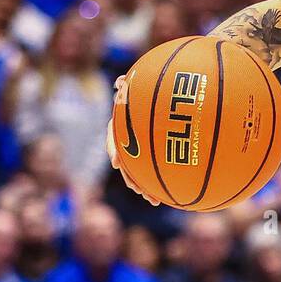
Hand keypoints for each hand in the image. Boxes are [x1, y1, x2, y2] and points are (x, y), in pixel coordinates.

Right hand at [107, 75, 158, 205]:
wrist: (166, 98)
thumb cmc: (148, 90)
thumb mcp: (137, 86)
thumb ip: (128, 86)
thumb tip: (118, 82)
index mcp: (122, 123)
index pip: (114, 137)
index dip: (114, 150)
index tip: (116, 161)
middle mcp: (129, 138)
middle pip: (127, 162)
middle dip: (130, 177)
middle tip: (136, 189)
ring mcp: (141, 149)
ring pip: (139, 172)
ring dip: (144, 187)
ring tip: (152, 199)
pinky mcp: (154, 156)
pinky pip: (155, 172)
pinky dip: (159, 185)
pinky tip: (166, 198)